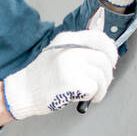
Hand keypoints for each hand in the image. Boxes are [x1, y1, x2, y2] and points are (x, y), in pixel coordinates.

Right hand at [2, 30, 119, 120]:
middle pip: (105, 59)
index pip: (99, 38)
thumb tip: (105, 55)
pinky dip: (92, 96)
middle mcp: (71, 49)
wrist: (23, 91)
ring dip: (101, 88)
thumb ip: (79, 50)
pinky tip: (82, 97)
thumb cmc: (41, 76)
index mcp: (68, 39)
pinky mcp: (74, 82)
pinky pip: (95, 89)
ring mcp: (72, 65)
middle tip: (101, 83)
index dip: (110, 50)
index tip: (112, 60)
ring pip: (102, 76)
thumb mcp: (58, 53)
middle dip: (107, 75)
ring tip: (89, 93)